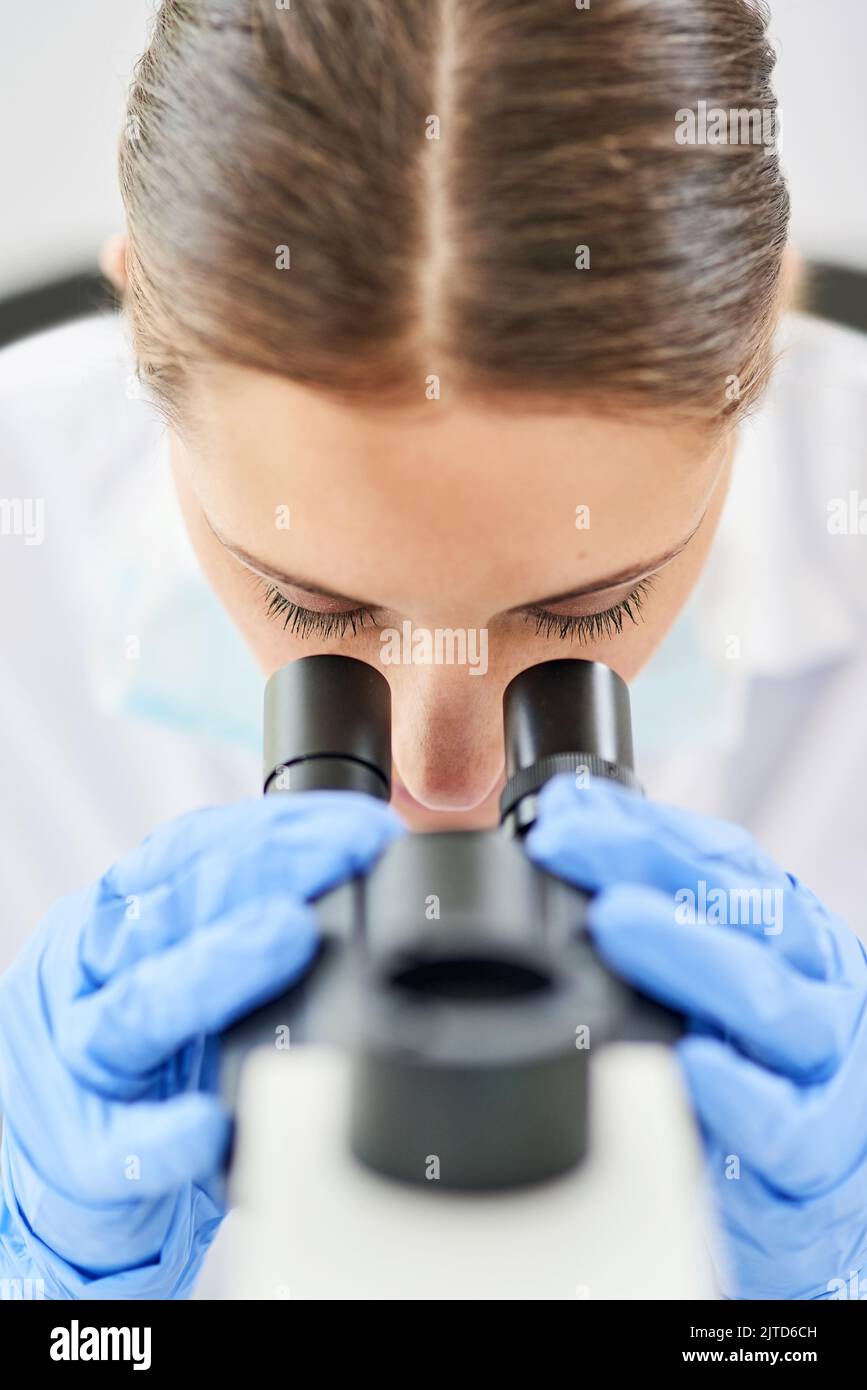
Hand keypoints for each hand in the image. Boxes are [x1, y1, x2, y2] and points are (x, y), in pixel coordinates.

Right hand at [0, 792, 401, 1298]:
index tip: (361, 825)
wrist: (55, 1172)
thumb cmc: (142, 1056)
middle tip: (345, 854)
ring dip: (219, 966)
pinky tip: (209, 1123)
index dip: (277, 829)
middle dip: (268, 871)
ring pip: (141, 1008)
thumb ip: (240, 923)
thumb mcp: (175, 967)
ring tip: (292, 934)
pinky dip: (167, 1134)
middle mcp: (88, 972)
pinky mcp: (86, 1154)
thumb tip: (359, 881)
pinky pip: (126, 1143)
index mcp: (114, 917)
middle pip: (172, 911)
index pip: (191, 849)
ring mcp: (81, 1061)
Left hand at [526, 774, 866, 1300]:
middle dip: (657, 880)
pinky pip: (787, 1127)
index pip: (720, 860)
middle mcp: (812, 981)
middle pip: (750, 916)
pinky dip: (740, 1097)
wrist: (812, 1186)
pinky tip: (694, 1069)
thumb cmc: (752, 1062)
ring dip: (692, 962)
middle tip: (587, 880)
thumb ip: (643, 899)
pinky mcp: (816, 1156)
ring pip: (773, 1005)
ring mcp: (822, 1065)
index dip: (641, 834)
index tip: (563, 822)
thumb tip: (564, 818)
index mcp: (781, 929)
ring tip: (618, 931)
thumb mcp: (705, 971)